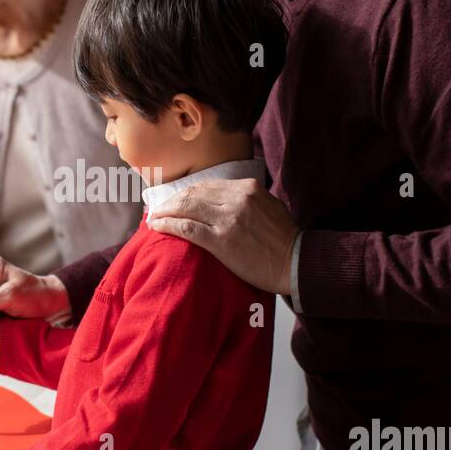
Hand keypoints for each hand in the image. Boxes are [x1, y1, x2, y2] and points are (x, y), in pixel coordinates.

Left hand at [149, 178, 296, 295]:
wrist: (296, 263)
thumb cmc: (284, 240)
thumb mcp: (269, 206)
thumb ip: (247, 199)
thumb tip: (223, 199)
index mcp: (248, 188)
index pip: (207, 186)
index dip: (187, 193)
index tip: (175, 200)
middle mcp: (236, 198)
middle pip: (193, 194)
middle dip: (171, 201)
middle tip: (158, 209)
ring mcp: (228, 219)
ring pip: (186, 208)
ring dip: (165, 212)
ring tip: (154, 218)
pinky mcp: (221, 240)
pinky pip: (187, 229)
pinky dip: (169, 226)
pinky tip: (158, 227)